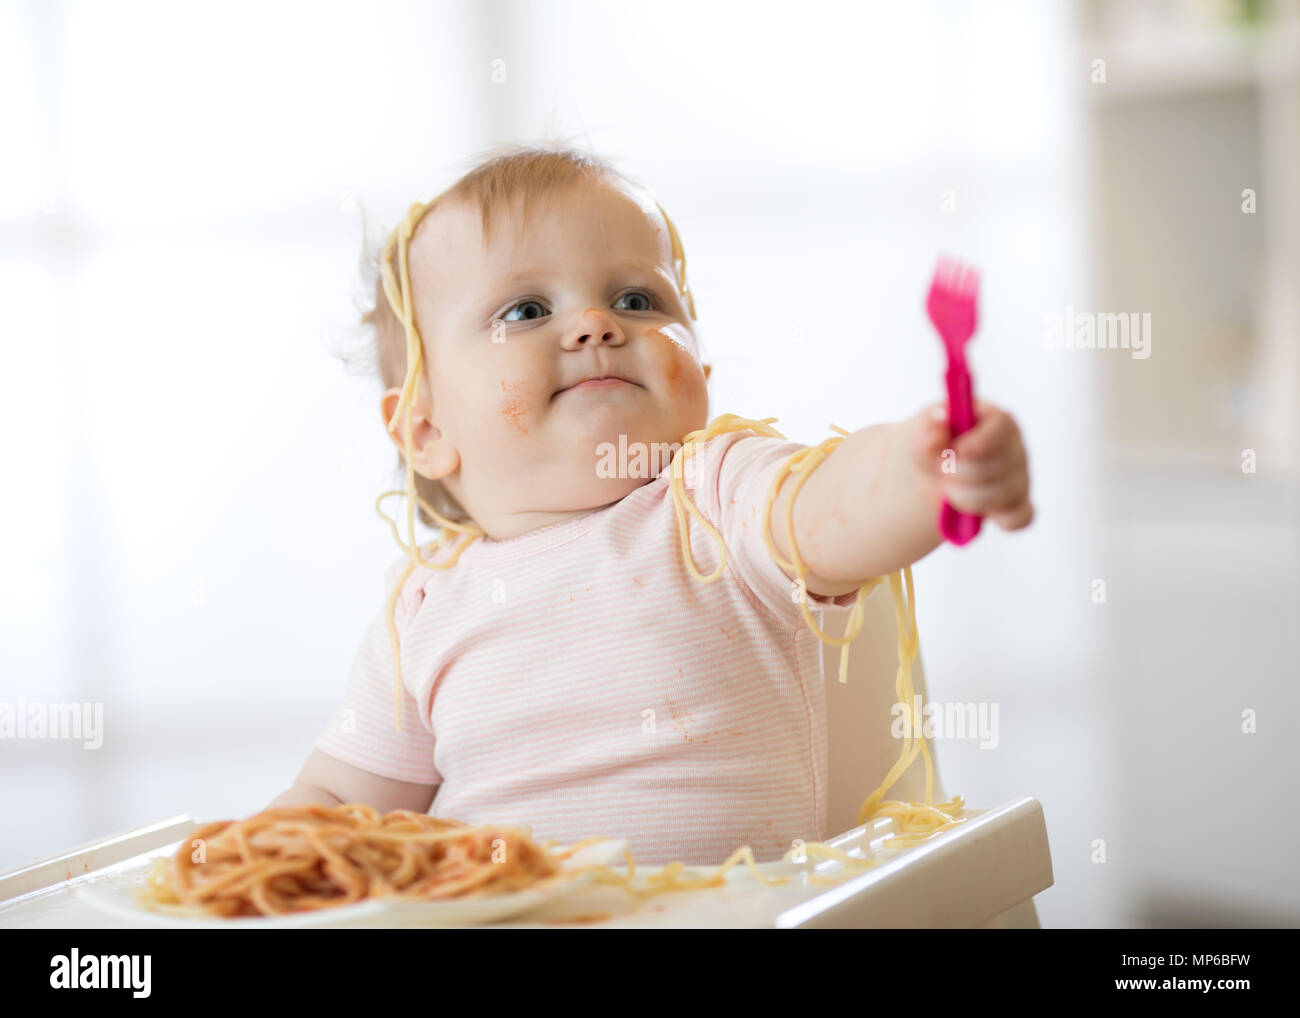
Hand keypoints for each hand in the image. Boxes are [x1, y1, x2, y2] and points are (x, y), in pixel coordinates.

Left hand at [910, 398, 1033, 531]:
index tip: (959, 451)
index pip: (1002, 425)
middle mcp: (1014, 447)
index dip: (981, 440)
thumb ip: (928, 428)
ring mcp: (1019, 478)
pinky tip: (974, 512)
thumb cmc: (932, 447)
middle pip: (1002, 464)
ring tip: (947, 491)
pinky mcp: (1018, 505)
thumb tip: (940, 418)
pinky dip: (996, 519)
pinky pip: (1019, 518)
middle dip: (963, 474)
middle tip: (941, 472)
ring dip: (967, 497)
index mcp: (994, 420)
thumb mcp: (921, 434)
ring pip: (1005, 494)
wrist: (931, 476)